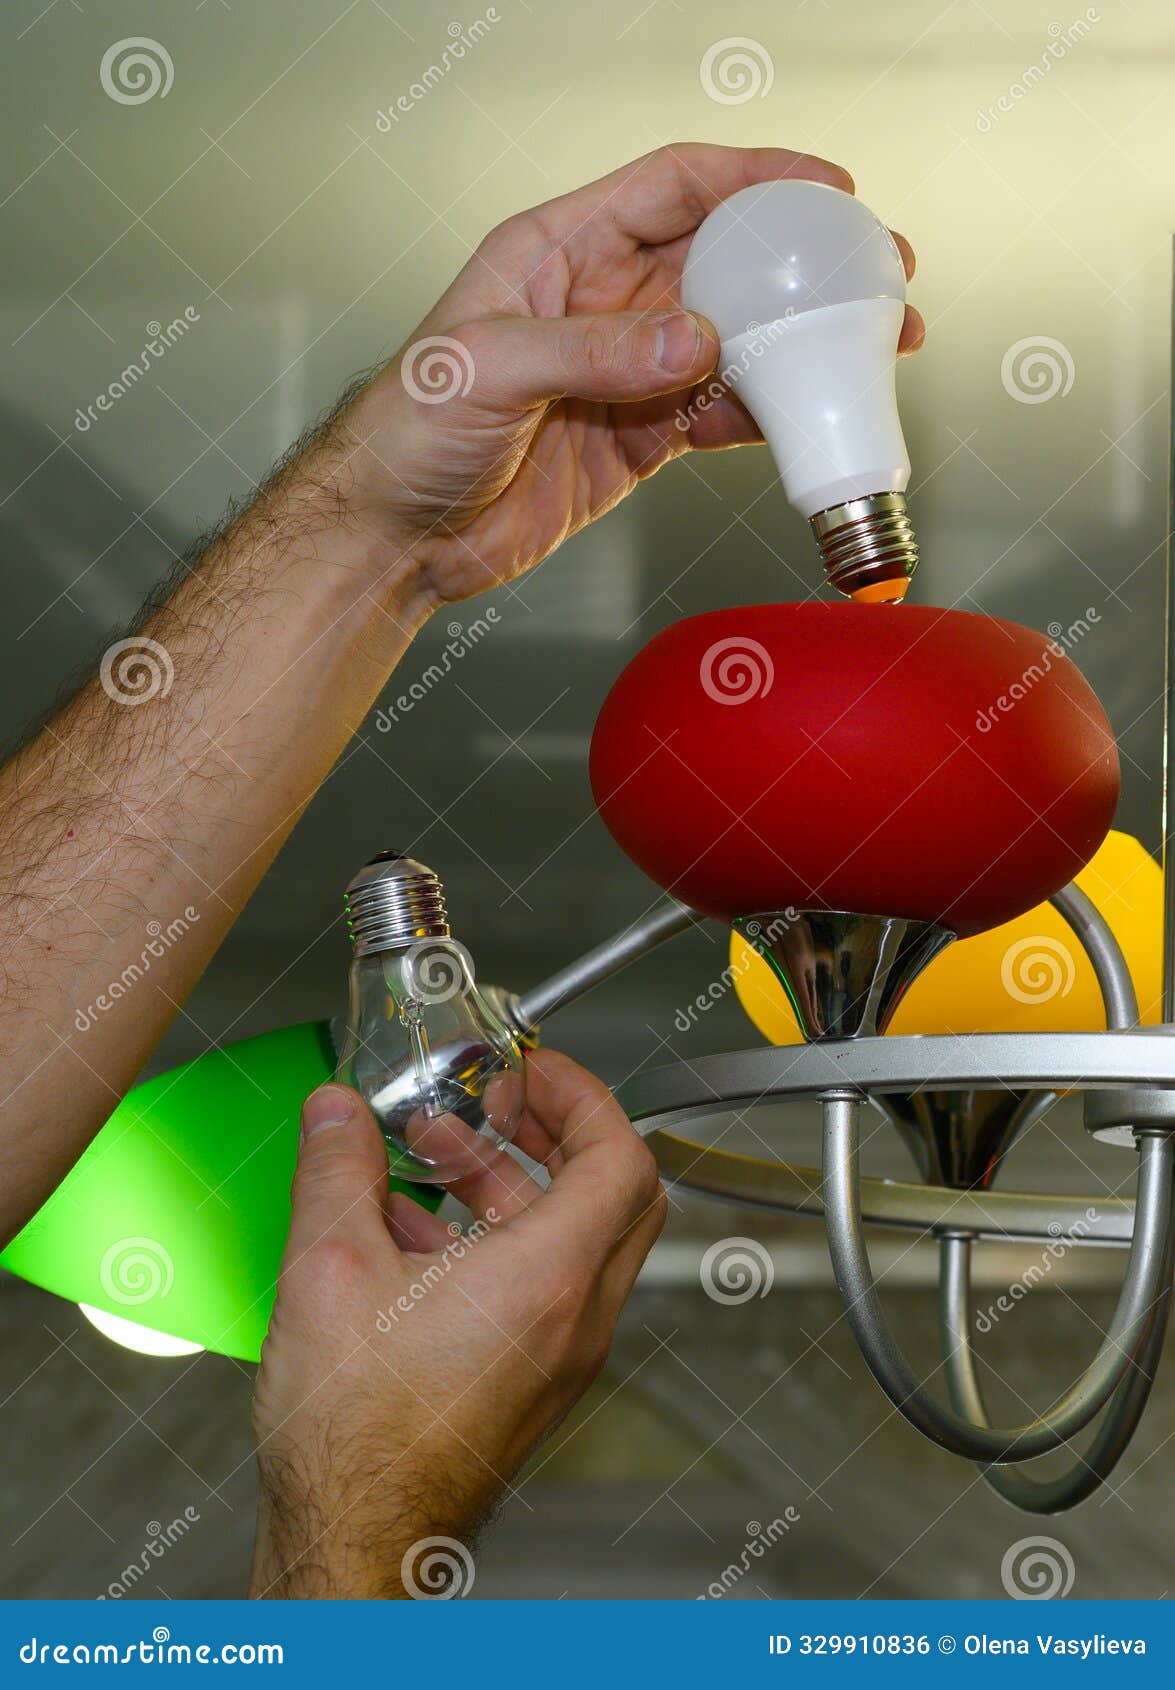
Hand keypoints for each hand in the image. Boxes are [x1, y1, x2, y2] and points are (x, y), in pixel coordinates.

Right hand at [249, 1049, 665, 1598]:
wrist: (355, 1545)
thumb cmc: (356, 1441)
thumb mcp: (327, 1271)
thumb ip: (338, 1170)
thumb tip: (338, 1115)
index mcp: (546, 1280)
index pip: (621, 1156)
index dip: (582, 1096)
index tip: (533, 1073)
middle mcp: (574, 1320)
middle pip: (615, 1195)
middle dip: (555, 1136)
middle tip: (496, 1109)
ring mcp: (561, 1358)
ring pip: (575, 1242)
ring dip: (514, 1188)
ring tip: (433, 1165)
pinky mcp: (534, 1383)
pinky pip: (544, 1289)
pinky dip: (498, 1242)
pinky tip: (414, 1236)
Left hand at [330, 143, 922, 605]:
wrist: (397, 537)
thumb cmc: (405, 431)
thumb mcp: (485, 370)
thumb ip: (589, 352)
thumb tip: (692, 343)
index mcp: (559, 249)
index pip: (675, 186)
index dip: (754, 177)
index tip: (826, 188)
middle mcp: (601, 299)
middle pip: (723, 259)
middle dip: (802, 260)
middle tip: (875, 270)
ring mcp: (626, 370)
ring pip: (734, 338)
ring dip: (800, 342)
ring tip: (871, 344)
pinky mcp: (639, 435)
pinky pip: (719, 413)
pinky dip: (766, 414)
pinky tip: (806, 415)